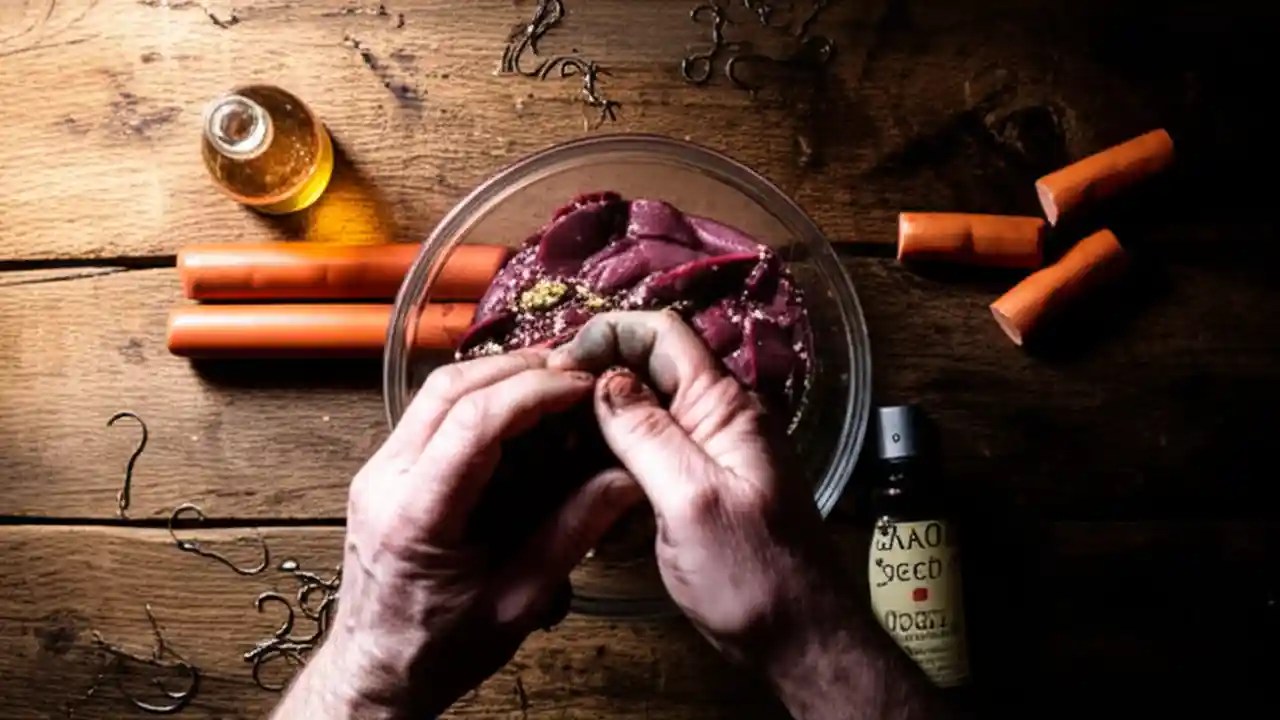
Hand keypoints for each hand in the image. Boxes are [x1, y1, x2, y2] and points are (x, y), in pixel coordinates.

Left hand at [273, 350, 640, 718]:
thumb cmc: (436, 651)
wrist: (374, 673)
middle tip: (577, 373)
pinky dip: (481, 399)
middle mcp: (384, 481)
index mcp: (414, 517)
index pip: (475, 421)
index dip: (536, 392)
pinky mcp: (385, 471)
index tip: (583, 386)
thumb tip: (624, 480)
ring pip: (438, 391)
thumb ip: (571, 534)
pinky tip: (522, 412)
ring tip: (557, 385)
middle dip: (521, 369)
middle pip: (451, 387)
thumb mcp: (517, 603)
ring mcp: (378, 472)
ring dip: (500, 376)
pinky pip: (432, 413)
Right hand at [547, 311, 837, 661]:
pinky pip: (652, 458)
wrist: (802, 641)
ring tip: (555, 457)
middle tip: (543, 417)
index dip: (606, 335)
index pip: (662, 333)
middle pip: (648, 370)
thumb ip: (647, 434)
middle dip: (594, 384)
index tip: (558, 367)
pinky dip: (617, 468)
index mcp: (725, 406)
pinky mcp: (703, 487)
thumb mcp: (691, 500)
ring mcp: (713, 453)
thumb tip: (605, 378)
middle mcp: (720, 418)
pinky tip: (589, 496)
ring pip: (645, 416)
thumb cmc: (755, 577)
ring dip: (600, 431)